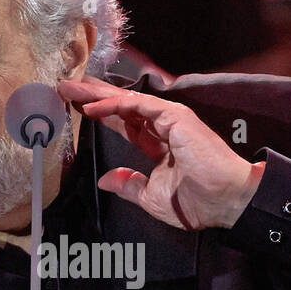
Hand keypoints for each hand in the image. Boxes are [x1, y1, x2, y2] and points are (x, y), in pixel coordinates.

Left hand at [58, 77, 263, 230]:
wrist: (225, 201)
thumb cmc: (197, 202)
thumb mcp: (151, 198)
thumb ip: (129, 186)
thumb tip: (107, 181)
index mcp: (160, 146)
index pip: (125, 124)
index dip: (101, 115)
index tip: (77, 108)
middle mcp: (164, 128)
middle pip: (121, 107)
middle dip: (93, 96)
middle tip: (65, 86)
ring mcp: (170, 120)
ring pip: (126, 101)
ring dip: (97, 94)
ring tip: (70, 88)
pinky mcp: (174, 117)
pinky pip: (137, 106)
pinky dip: (113, 105)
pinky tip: (91, 106)